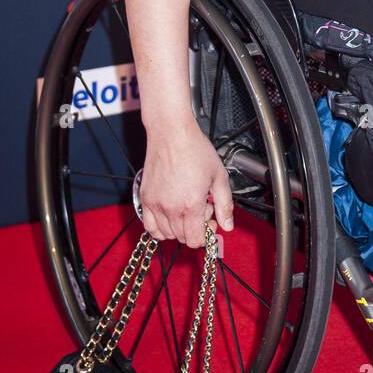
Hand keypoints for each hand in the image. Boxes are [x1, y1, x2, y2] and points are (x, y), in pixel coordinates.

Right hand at [139, 114, 233, 247]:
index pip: (195, 240)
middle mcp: (170, 208)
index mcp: (191, 204)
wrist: (172, 133)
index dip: (206, 235)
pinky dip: (160, 228)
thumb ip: (225, 204)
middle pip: (182, 238)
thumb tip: (227, 226)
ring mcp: (155, 204)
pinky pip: (149, 226)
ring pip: (166, 234)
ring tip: (187, 208)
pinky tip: (170, 215)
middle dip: (195, 228)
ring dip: (179, 228)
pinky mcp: (145, 198)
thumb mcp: (219, 176)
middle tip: (202, 209)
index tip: (211, 222)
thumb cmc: (195, 150)